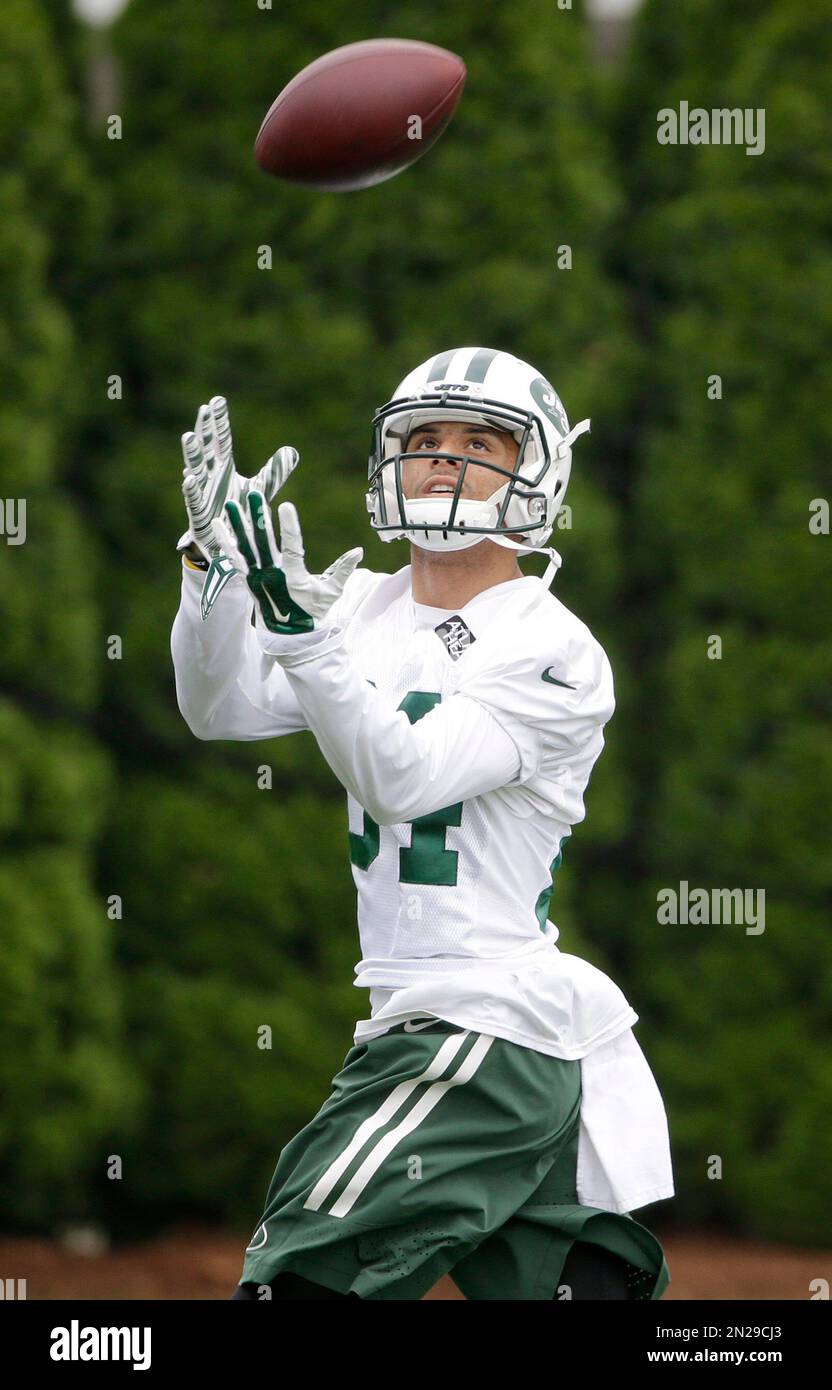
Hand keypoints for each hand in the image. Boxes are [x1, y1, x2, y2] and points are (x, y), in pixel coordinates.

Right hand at [178, 395, 297, 559]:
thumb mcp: (260, 488)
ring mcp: (202, 493)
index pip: (221, 439)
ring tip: (190, 436)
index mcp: (223, 467)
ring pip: (195, 469)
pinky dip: (191, 490)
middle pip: (206, 448)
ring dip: (192, 454)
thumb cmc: (240, 511)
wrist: (229, 542)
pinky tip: (189, 478)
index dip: (219, 421)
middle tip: (204, 410)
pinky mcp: (199, 513)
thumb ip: (274, 471)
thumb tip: (291, 451)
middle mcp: (210, 476)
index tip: (217, 400)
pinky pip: (194, 500)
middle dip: (205, 430)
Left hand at [212, 493, 362, 634]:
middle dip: (258, 517)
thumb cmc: (313, 612)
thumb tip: (358, 551)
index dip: (289, 527)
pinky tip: (219, 525)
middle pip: (263, 543)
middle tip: (254, 495)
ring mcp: (257, 578)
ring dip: (238, 525)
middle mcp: (272, 577)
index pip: (292, 548)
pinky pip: (234, 558)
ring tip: (230, 504)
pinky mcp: (248, 580)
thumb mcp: (331, 592)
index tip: (285, 506)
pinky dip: (226, 541)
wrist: (291, 635)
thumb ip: (343, 570)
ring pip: (245, 547)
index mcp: (293, 578)